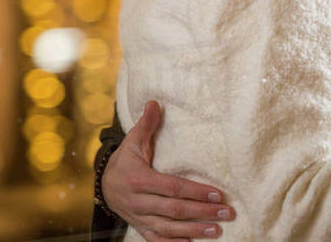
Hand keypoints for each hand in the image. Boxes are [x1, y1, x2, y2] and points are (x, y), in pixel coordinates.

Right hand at [102, 101, 235, 240]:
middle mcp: (139, 202)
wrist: (103, 186)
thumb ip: (146, 124)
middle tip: (227, 213)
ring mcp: (140, 218)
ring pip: (169, 228)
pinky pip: (157, 240)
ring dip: (194, 231)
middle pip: (175, 210)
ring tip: (217, 230)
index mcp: (139, 180)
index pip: (173, 188)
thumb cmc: (125, 161)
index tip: (218, 194)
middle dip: (203, 212)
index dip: (196, 191)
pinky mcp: (140, 228)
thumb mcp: (133, 142)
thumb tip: (155, 102)